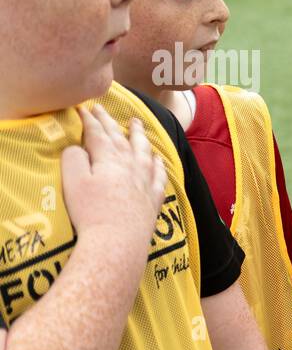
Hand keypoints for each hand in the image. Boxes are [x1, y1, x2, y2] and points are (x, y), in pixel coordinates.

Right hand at [62, 105, 165, 251]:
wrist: (118, 241)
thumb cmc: (91, 212)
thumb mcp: (73, 181)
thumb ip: (74, 158)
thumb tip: (79, 147)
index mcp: (109, 160)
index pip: (98, 134)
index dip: (90, 120)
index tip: (83, 108)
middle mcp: (130, 166)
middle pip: (120, 138)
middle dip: (109, 122)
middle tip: (102, 108)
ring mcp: (145, 181)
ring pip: (144, 151)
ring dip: (139, 135)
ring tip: (136, 123)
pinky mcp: (154, 198)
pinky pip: (159, 175)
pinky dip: (158, 163)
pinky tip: (157, 159)